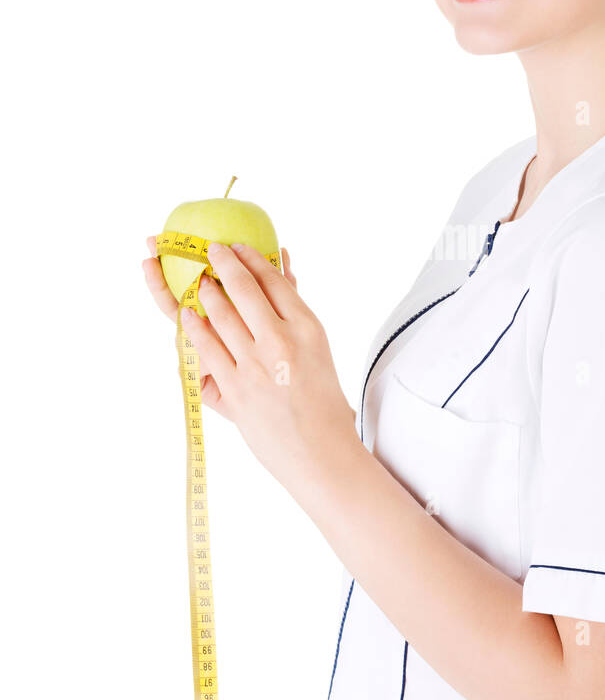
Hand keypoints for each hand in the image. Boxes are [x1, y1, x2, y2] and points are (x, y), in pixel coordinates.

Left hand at [142, 238, 357, 496]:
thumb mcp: (318, 351)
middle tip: (212, 250)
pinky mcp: (234, 390)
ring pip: (220, 315)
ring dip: (205, 293)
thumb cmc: (321, 401)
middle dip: (224, 264)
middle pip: (245, 290)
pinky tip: (188, 316)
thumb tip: (280, 274)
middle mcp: (282, 341)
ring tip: (200, 282)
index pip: (275, 282)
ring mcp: (255, 365)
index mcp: (308, 328)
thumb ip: (294, 315)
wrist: (319, 451)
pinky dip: (194, 328)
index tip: (239, 248)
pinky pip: (206, 349)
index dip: (253, 260)